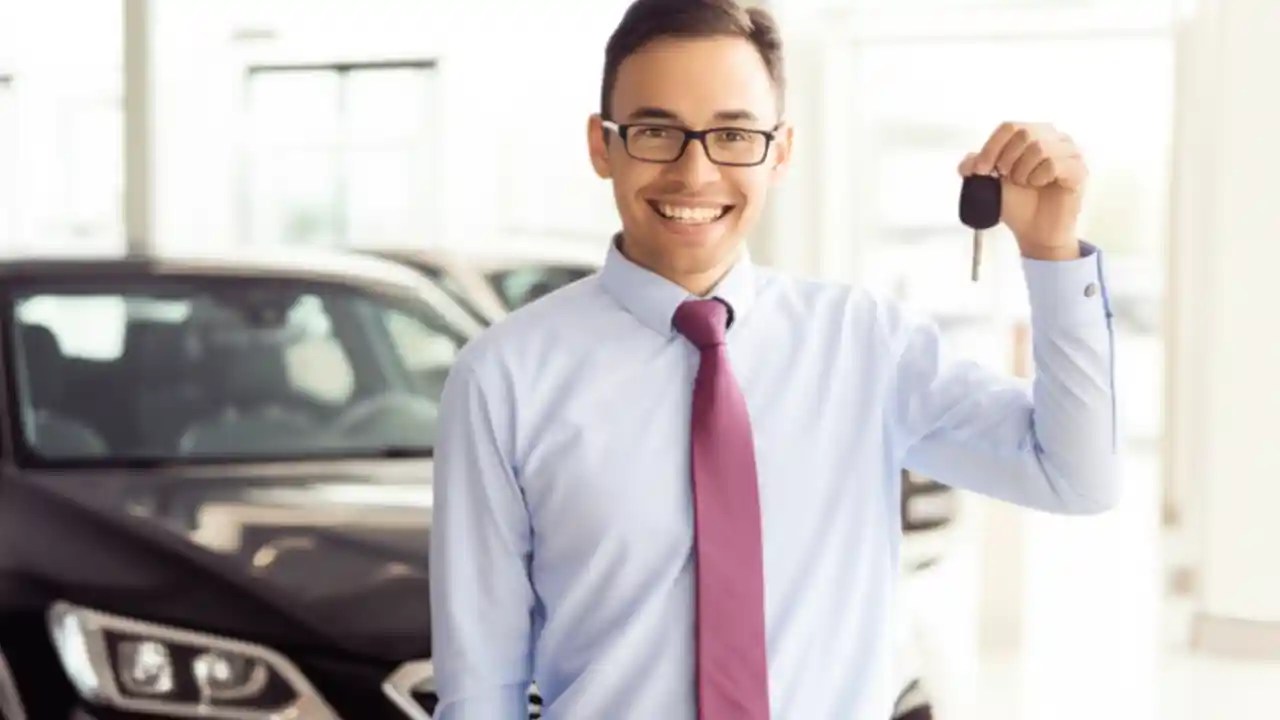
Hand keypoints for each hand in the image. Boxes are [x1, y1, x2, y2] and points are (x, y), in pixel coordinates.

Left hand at [958, 122, 1088, 260]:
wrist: (1034, 231)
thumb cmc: (1018, 204)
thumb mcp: (989, 182)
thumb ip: (975, 166)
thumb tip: (967, 163)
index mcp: (1034, 134)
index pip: (1009, 127)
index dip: (991, 148)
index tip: (980, 170)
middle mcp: (1054, 138)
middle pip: (1024, 133)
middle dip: (1007, 159)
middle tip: (1006, 178)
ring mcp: (1070, 152)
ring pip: (1039, 147)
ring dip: (1023, 171)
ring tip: (1025, 183)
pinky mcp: (1078, 170)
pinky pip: (1053, 164)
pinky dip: (1039, 177)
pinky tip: (1040, 185)